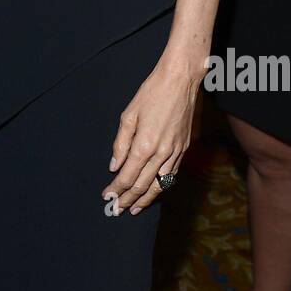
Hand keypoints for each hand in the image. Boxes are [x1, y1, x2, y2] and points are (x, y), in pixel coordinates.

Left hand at [100, 51, 200, 214]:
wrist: (181, 80)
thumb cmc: (152, 93)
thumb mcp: (129, 114)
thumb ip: (120, 143)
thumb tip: (114, 166)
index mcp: (145, 144)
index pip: (127, 176)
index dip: (116, 189)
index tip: (107, 197)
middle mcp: (161, 153)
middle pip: (142, 185)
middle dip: (128, 199)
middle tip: (116, 210)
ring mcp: (175, 152)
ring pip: (159, 184)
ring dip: (145, 199)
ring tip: (134, 208)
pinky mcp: (184, 148)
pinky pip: (171, 174)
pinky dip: (161, 186)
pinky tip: (153, 191)